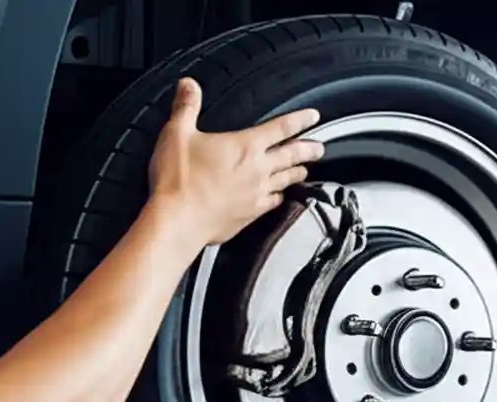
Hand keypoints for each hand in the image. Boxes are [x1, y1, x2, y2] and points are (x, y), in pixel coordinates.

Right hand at [147, 77, 325, 248]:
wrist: (179, 221)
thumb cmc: (177, 180)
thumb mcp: (177, 134)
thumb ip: (186, 107)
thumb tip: (189, 86)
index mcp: (245, 146)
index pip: (281, 128)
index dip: (300, 120)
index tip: (313, 117)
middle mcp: (258, 169)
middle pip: (292, 155)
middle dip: (309, 149)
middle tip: (320, 148)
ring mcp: (257, 193)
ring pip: (287, 179)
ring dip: (297, 172)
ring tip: (305, 170)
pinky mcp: (251, 214)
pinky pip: (273, 202)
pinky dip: (280, 196)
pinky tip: (279, 196)